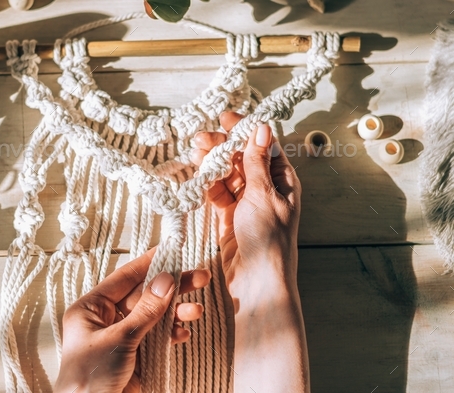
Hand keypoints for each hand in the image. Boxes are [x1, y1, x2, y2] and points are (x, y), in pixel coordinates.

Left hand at [55, 248, 210, 392]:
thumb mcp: (119, 340)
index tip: (172, 250)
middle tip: (200, 277)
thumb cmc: (89, 379)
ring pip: (154, 316)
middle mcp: (107, 319)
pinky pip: (156, 337)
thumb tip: (166, 279)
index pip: (125, 278)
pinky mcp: (135, 355)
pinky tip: (182, 333)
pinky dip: (171, 334)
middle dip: (171, 287)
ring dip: (175, 312)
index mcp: (92, 308)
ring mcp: (122, 337)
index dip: (149, 263)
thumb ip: (146, 310)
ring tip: (196, 310)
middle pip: (144, 295)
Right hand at [192, 112, 308, 392]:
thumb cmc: (269, 240)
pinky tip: (198, 176)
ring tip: (196, 152)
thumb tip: (262, 129)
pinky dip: (208, 184)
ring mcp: (246, 203)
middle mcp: (266, 189)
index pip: (263, 146)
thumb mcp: (264, 196)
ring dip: (212, 163)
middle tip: (201, 138)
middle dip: (223, 146)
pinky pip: (218, 193)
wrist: (257, 282)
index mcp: (283, 180)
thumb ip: (257, 163)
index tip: (225, 118)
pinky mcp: (229, 217)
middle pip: (242, 158)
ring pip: (227, 174)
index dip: (245, 129)